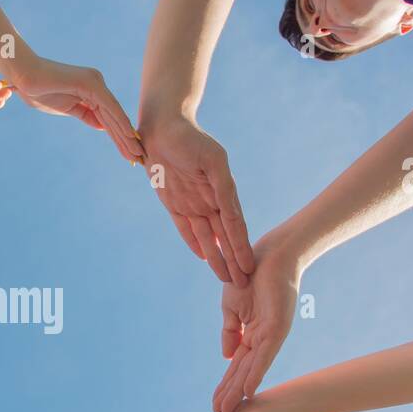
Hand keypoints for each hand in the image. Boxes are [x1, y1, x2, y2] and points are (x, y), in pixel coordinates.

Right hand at [7, 52, 143, 163]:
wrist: (22, 76)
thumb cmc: (38, 91)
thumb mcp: (68, 109)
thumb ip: (86, 115)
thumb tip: (103, 126)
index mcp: (91, 90)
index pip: (108, 118)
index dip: (119, 137)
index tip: (128, 154)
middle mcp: (97, 84)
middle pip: (114, 118)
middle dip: (127, 140)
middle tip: (141, 158)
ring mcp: (95, 82)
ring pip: (114, 114)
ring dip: (127, 136)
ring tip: (137, 153)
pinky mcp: (90, 83)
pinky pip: (108, 107)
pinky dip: (119, 123)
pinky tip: (130, 137)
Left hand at [138, 113, 251, 284]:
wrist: (163, 127)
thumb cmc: (190, 138)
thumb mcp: (212, 160)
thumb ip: (222, 186)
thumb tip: (232, 211)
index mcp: (223, 190)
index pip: (234, 226)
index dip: (241, 248)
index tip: (249, 267)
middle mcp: (210, 200)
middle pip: (223, 237)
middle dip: (233, 260)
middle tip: (242, 284)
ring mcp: (192, 203)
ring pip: (207, 237)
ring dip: (216, 258)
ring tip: (225, 278)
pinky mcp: (173, 203)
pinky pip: (185, 228)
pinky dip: (193, 242)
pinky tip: (203, 258)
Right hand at [213, 235, 300, 411]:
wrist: (270, 254)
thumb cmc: (249, 276)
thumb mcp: (231, 308)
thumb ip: (229, 332)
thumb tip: (226, 356)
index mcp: (251, 335)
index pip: (235, 366)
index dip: (224, 384)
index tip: (213, 403)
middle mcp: (262, 341)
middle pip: (242, 373)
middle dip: (229, 394)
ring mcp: (270, 337)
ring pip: (252, 370)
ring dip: (238, 391)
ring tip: (227, 410)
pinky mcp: (276, 330)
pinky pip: (264, 357)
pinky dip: (255, 374)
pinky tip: (247, 391)